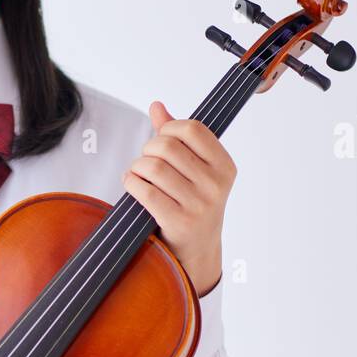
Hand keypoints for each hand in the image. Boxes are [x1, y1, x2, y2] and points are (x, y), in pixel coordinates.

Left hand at [121, 101, 236, 296]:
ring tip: (137, 174)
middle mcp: (216, 185)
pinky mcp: (179, 222)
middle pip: (167, 146)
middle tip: (145, 161)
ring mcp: (199, 204)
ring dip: (137, 167)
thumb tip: (156, 106)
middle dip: (148, 149)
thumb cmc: (193, 203)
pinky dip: (131, 183)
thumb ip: (177, 137)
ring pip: (153, 168)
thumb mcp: (194, 169)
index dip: (168, 129)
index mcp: (224, 166)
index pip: (192, 129)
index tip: (161, 140)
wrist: (197, 250)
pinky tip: (132, 184)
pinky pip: (145, 191)